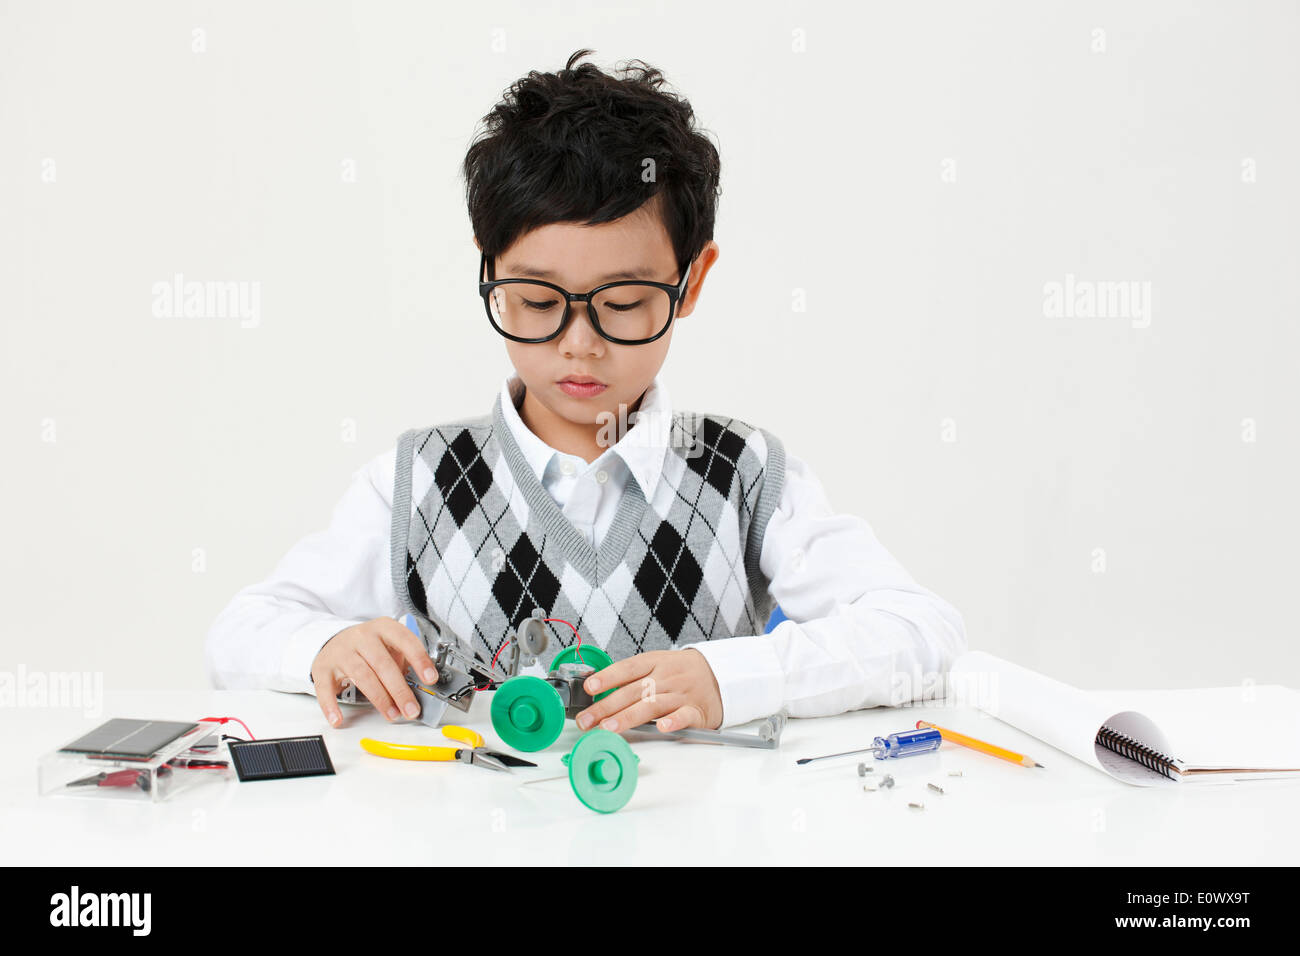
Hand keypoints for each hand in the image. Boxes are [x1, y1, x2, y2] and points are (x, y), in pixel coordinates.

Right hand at [310, 617, 437, 727]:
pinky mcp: (323, 667)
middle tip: (411, 709)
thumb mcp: (389, 646)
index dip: (419, 660)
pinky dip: (331, 706)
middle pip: (383, 664)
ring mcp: (341, 651)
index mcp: (383, 628)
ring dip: (379, 699)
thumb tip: (423, 686)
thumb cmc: (369, 647)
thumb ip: (405, 662)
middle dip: (400, 690)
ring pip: (362, 676)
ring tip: (392, 714)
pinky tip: (339, 720)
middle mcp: (361, 636)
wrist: (334, 641)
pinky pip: (325, 688)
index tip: (430, 679)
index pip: (405, 640)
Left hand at [573, 649, 722, 733]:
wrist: (719, 674)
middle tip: (586, 720)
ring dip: (629, 716)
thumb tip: (597, 690)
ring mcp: (681, 694)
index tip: (589, 688)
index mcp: (654, 662)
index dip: (607, 677)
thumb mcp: (657, 664)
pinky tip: (661, 728)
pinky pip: (684, 716)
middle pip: (633, 691)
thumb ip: (632, 677)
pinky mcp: (696, 711)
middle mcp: (666, 677)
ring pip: (653, 704)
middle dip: (607, 707)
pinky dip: (673, 722)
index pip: (627, 668)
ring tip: (609, 728)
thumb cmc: (681, 673)